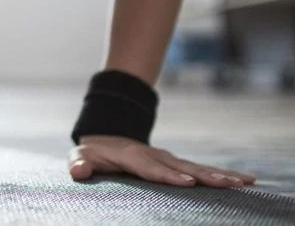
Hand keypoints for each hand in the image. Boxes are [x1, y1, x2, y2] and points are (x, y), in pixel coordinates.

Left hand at [69, 135, 256, 187]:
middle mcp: (155, 156)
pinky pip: (202, 169)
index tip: (188, 182)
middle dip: (203, 176)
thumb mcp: (81, 156)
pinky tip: (245, 181)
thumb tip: (78, 171)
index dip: (168, 175)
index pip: (151, 168)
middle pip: (181, 167)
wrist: (106, 139)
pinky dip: (223, 174)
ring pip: (197, 167)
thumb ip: (79, 163)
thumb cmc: (92, 153)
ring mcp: (168, 159)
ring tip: (244, 181)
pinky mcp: (177, 164)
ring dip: (220, 175)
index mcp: (132, 156)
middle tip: (226, 184)